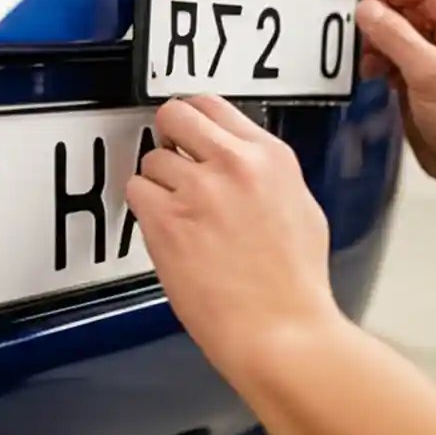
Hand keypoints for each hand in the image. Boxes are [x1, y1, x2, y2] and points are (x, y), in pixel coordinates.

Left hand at [126, 96, 343, 383]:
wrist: (280, 329)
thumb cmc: (293, 285)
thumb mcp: (299, 209)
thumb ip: (264, 175)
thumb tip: (240, 162)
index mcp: (270, 158)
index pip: (214, 104)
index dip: (193, 118)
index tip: (186, 129)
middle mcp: (233, 165)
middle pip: (174, 114)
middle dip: (167, 133)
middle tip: (169, 156)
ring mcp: (198, 190)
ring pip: (151, 159)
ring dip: (157, 183)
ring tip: (178, 213)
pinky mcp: (167, 220)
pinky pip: (135, 191)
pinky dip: (144, 209)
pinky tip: (166, 229)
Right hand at [357, 0, 435, 184]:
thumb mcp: (430, 74)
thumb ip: (396, 38)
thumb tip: (369, 10)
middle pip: (407, 11)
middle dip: (380, 19)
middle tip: (354, 25)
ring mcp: (432, 59)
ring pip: (393, 34)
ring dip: (374, 43)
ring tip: (365, 57)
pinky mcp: (415, 78)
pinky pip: (388, 57)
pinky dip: (374, 61)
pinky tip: (370, 72)